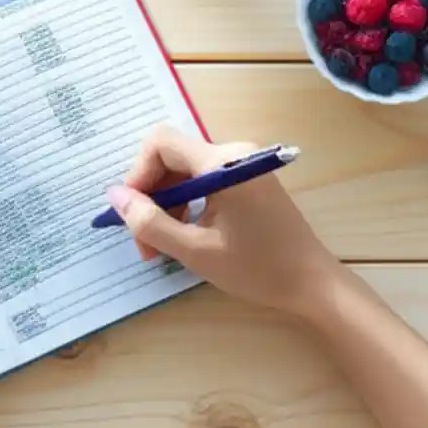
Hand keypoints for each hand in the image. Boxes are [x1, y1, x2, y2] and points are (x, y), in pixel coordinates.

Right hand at [107, 125, 341, 316]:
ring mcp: (243, 164)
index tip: (130, 213)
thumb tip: (114, 196)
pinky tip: (185, 237)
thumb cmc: (258, 269)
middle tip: (143, 244)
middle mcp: (233, 153)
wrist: (313, 283)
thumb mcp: (195, 251)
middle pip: (171, 158)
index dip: (137, 174)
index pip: (160, 143)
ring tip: (160, 249)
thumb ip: (149, 223)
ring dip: (166, 206)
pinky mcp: (248, 179)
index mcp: (222, 164)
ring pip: (184, 172)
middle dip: (150, 198)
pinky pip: (204, 181)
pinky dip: (186, 205)